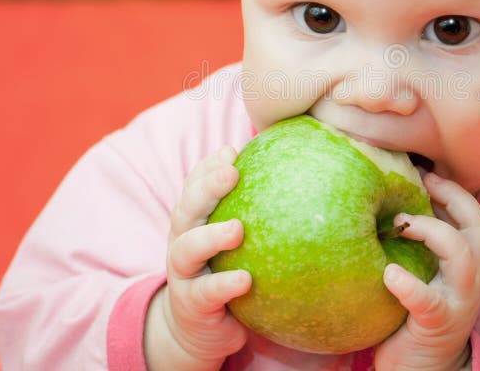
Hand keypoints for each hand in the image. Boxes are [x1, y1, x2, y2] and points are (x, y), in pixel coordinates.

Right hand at [145, 146, 251, 370]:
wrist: (196, 329)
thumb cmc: (224, 271)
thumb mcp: (231, 242)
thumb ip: (253, 212)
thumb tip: (298, 176)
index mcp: (193, 222)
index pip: (194, 187)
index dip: (208, 167)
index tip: (230, 151)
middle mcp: (182, 242)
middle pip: (186, 209)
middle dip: (206, 186)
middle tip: (232, 172)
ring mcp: (183, 274)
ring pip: (187, 249)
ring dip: (210, 236)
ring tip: (237, 229)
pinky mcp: (192, 305)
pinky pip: (206, 293)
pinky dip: (223, 284)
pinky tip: (245, 279)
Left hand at [375, 173, 479, 370]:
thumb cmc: (415, 317)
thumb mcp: (423, 275)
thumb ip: (416, 248)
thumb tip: (386, 206)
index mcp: (466, 265)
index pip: (474, 218)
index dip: (455, 191)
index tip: (427, 174)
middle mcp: (470, 279)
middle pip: (478, 227)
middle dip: (454, 198)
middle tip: (423, 183)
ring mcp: (459, 301)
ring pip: (461, 255)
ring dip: (431, 232)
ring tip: (401, 226)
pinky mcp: (439, 324)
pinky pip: (428, 300)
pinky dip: (408, 285)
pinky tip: (389, 275)